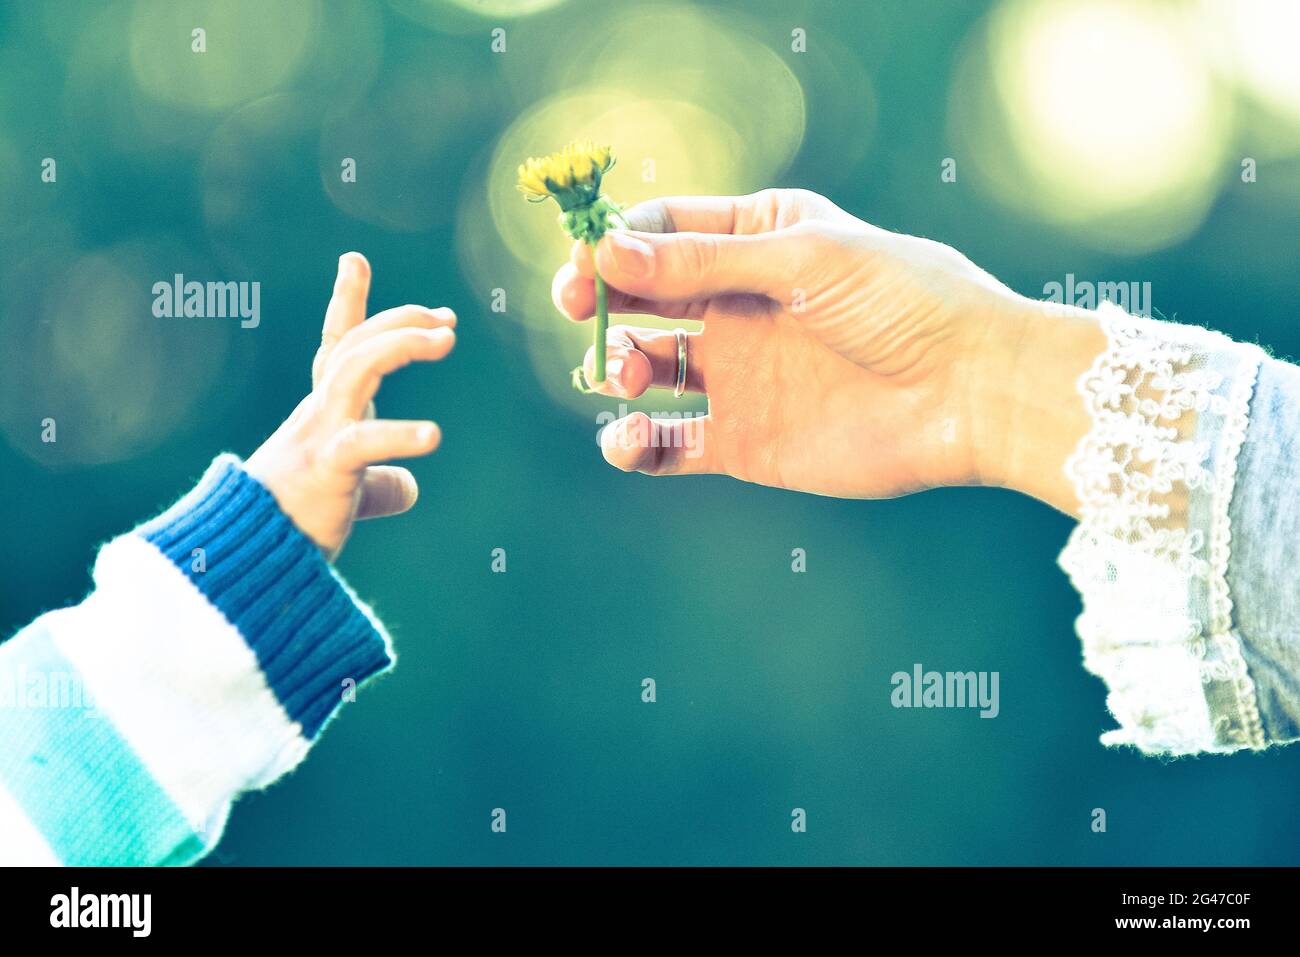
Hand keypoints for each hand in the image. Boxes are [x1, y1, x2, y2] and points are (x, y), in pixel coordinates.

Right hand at [245, 253, 455, 558]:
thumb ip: (379, 485)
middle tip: (445, 321)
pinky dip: (398, 435)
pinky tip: (432, 435)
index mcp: (324, 415)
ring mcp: (319, 437)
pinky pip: (362, 443)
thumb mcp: (347, 497)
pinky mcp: (326, 472)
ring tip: (445, 339)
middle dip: (397, 321)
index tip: (354, 260)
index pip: (336, 347)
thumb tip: (408, 486)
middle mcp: (318, 414)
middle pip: (355, 346)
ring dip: (401, 344)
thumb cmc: (291, 528)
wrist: (248, 562)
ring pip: (355, 368)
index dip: (348, 303)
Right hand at [551, 189, 1103, 512]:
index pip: (663, 230)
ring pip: (646, 371)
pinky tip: (631, 441)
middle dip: (600, 300)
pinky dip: (636, 447)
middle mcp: (740, 306)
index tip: (585, 258)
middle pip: (642, 298)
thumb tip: (605, 253)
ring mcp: (739, 376)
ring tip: (630, 378)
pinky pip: (669, 447)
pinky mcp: (743, 442)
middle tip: (576, 308)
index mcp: (758, 239)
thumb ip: (703, 264)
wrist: (970, 392)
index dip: (616, 242)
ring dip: (618, 369)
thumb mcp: (802, 261)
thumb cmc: (903, 302)